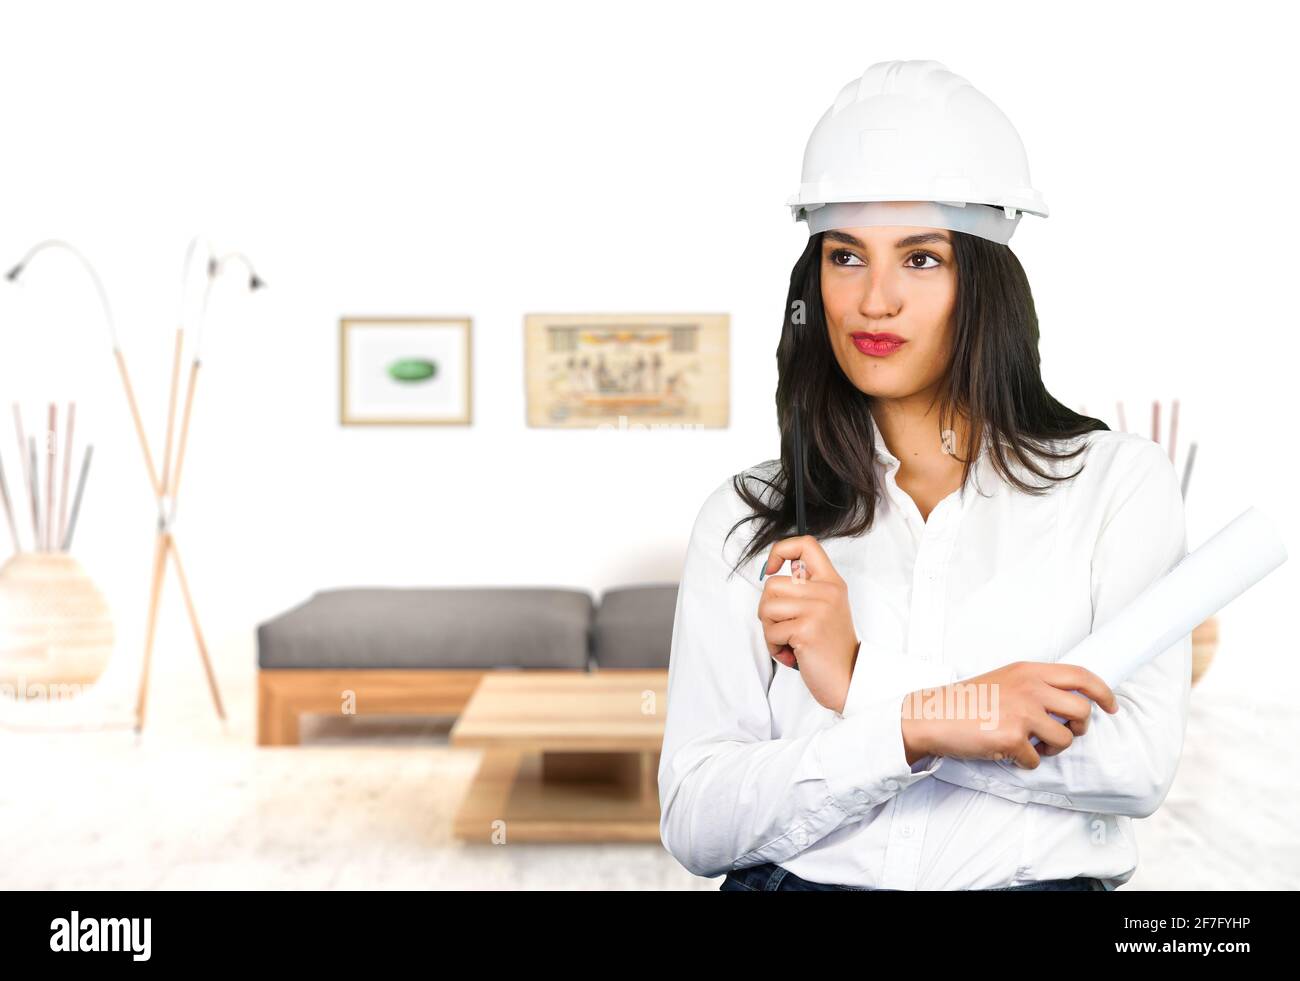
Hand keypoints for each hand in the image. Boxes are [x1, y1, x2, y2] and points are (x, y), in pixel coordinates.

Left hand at [757, 535, 858, 713]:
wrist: (849, 679)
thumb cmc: (830, 647)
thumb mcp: (825, 608)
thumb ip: (806, 588)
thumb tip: (773, 570)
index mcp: (832, 582)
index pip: (805, 545)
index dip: (780, 550)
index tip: (771, 568)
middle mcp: (827, 591)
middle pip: (772, 584)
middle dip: (768, 610)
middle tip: (784, 628)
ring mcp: (818, 609)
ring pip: (767, 607)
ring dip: (770, 630)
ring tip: (789, 641)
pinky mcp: (807, 629)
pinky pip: (771, 631)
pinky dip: (774, 646)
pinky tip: (792, 653)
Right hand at [900, 661, 1117, 768]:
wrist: (933, 716)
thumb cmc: (967, 701)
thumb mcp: (1005, 679)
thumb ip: (1035, 684)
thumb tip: (1067, 701)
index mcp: (1029, 671)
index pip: (1082, 677)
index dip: (1104, 693)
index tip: (1111, 706)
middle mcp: (1030, 688)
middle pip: (1082, 712)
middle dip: (1078, 729)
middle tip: (1064, 733)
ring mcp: (1023, 713)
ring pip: (1065, 740)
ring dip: (1052, 748)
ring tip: (1030, 744)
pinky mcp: (1013, 738)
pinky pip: (1036, 760)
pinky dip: (1024, 762)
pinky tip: (1007, 752)